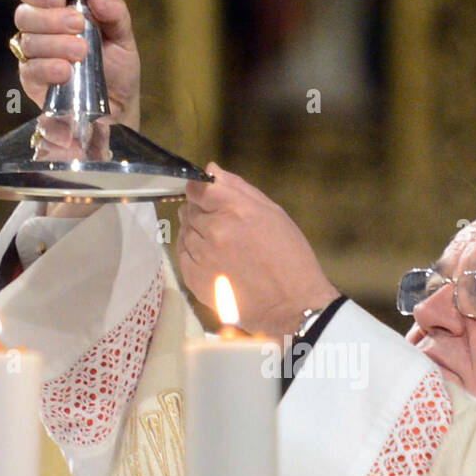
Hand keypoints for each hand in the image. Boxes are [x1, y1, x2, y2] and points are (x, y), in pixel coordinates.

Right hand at [12, 0, 140, 129]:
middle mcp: (40, 31)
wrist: (120, 106)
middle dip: (51, 18)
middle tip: (78, 26)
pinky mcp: (33, 82)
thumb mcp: (123, 37)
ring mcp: (34, 57)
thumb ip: (115, 13)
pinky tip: (66, 71)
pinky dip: (47, 68)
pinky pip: (30, 70)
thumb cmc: (117, 68)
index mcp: (57, 11)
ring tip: (81, 52)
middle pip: (24, 14)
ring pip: (27, 42)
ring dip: (54, 44)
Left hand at [177, 164, 338, 335]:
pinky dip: (193, 254)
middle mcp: (214, 229)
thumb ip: (239, 189)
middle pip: (189, 209)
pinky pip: (182, 255)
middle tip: (224, 228)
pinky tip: (215, 261)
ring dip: (198, 234)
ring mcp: (202, 255)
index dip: (201, 191)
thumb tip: (211, 170)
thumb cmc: (290, 258)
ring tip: (223, 248)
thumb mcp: (273, 213)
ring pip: (185, 232)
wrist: (292, 305)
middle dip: (202, 213)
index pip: (197, 187)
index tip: (207, 197)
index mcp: (235, 209)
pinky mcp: (194, 278)